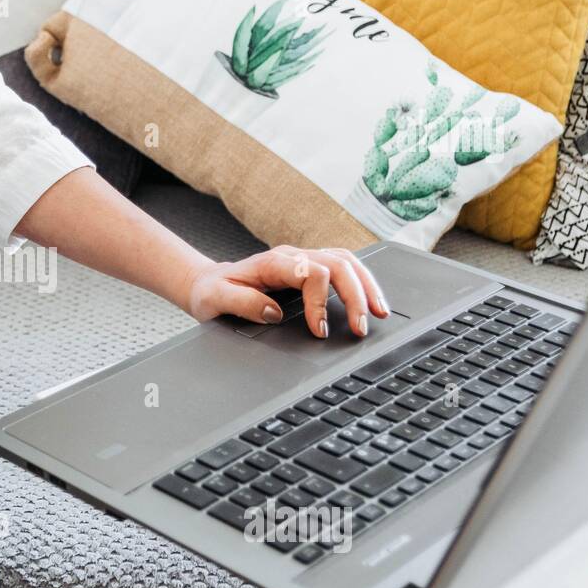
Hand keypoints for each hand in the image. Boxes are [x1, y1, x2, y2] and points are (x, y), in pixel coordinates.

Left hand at [183, 246, 388, 338]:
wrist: (207, 283)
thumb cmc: (212, 292)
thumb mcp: (215, 300)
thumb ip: (242, 304)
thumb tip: (273, 312)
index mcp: (272, 262)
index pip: (311, 272)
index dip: (320, 302)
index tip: (319, 330)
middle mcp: (291, 256)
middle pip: (337, 264)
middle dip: (355, 296)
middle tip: (361, 328)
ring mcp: (303, 258)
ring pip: (346, 261)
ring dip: (366, 286)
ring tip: (380, 312)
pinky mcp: (309, 266)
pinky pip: (342, 265)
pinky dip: (361, 281)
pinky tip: (371, 299)